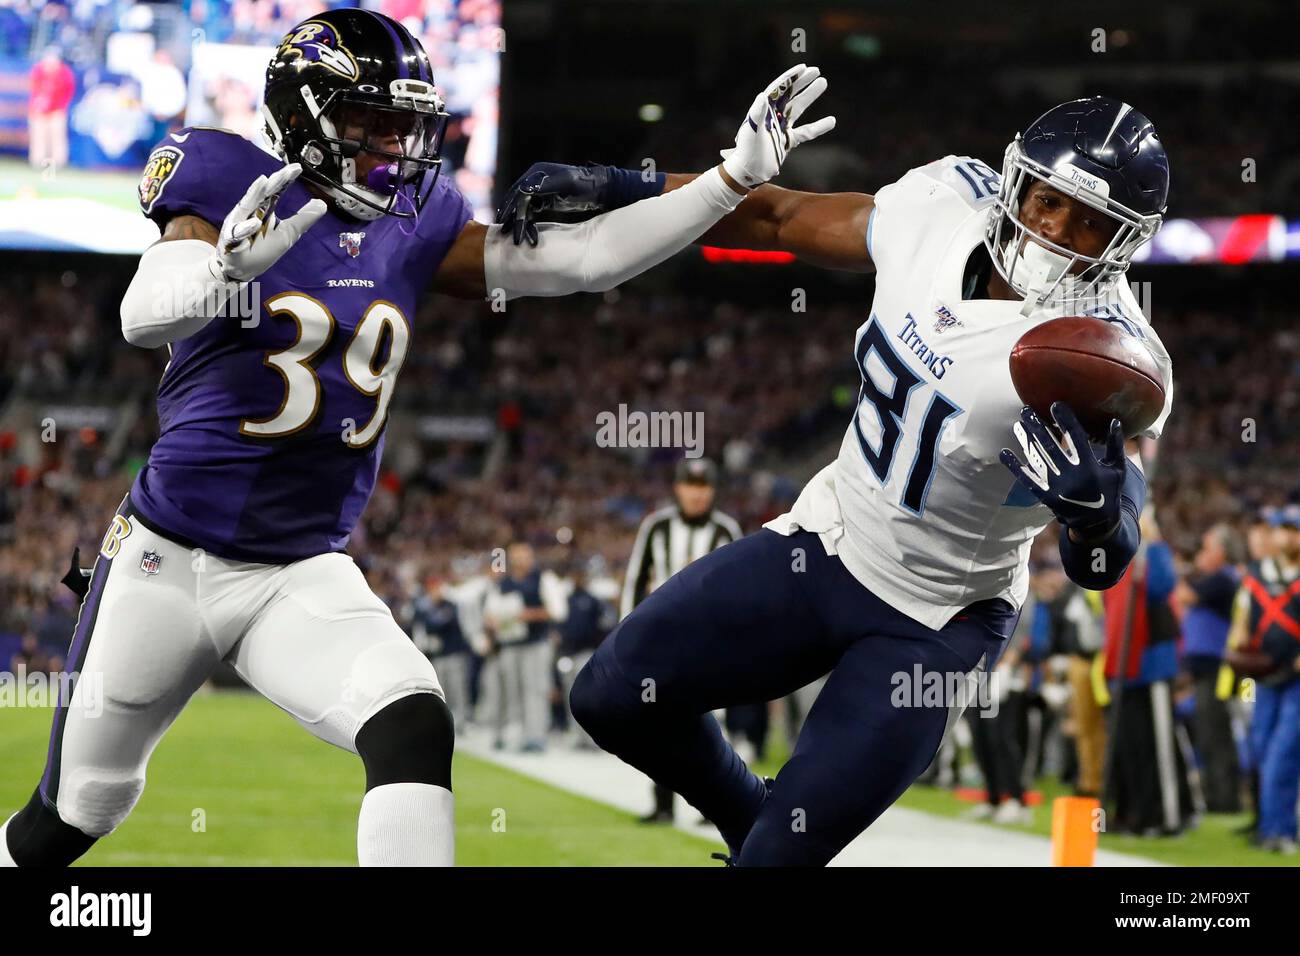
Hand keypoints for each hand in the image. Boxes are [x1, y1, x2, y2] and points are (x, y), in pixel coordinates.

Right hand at [213, 163, 325, 282]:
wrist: (240, 270)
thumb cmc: (262, 249)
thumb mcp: (288, 233)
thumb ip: (303, 218)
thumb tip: (322, 203)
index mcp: (264, 209)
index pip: (276, 192)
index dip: (286, 180)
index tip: (298, 168)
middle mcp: (250, 213)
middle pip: (262, 194)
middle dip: (273, 182)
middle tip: (285, 171)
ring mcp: (239, 224)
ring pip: (247, 207)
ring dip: (255, 194)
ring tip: (265, 180)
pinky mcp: (231, 240)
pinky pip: (238, 233)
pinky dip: (246, 228)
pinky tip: (255, 223)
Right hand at [496, 162, 611, 246]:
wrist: (599, 188)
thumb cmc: (585, 184)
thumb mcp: (567, 183)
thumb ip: (546, 185)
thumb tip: (524, 189)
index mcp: (537, 172)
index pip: (520, 192)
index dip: (512, 207)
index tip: (507, 222)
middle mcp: (534, 179)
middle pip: (517, 199)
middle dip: (510, 216)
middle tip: (503, 231)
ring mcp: (539, 190)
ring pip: (522, 206)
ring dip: (516, 220)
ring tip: (508, 234)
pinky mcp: (544, 200)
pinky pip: (530, 211)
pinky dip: (526, 222)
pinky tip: (523, 233)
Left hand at [719, 64, 835, 189]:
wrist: (749, 172)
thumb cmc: (747, 150)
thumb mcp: (751, 131)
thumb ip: (757, 113)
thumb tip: (764, 95)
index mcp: (764, 110)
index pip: (778, 89)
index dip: (791, 78)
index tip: (803, 68)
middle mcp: (773, 116)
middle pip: (790, 94)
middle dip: (802, 82)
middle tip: (816, 71)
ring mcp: (781, 128)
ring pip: (799, 108)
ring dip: (810, 96)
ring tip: (823, 82)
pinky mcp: (787, 141)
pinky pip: (806, 132)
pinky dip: (819, 127)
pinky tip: (831, 121)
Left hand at [1000, 402, 1126, 537]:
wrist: (1097, 523)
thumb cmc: (1109, 491)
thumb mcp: (1117, 469)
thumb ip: (1116, 446)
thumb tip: (1114, 421)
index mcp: (1090, 467)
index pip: (1076, 438)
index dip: (1065, 421)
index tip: (1055, 405)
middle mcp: (1072, 476)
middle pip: (1050, 446)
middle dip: (1037, 427)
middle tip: (1026, 410)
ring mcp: (1057, 487)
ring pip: (1038, 459)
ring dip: (1025, 441)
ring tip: (1017, 424)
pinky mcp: (1046, 496)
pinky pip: (1027, 479)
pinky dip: (1014, 466)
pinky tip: (1004, 453)